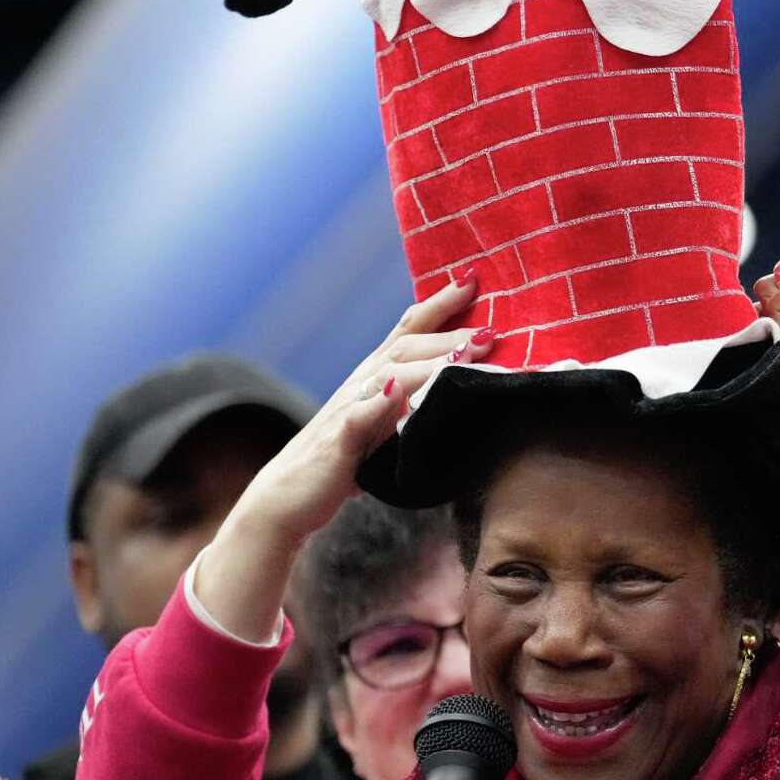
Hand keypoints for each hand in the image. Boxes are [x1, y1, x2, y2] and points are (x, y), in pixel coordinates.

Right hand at [195, 277, 494, 641]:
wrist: (287, 499)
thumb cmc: (345, 460)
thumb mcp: (387, 424)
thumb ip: (417, 401)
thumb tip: (469, 383)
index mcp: (375, 377)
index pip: (408, 329)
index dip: (438, 303)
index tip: (473, 280)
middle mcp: (361, 385)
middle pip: (406, 347)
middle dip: (448, 335)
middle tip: (491, 332)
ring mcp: (347, 411)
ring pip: (389, 376)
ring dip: (427, 363)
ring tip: (463, 356)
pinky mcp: (336, 444)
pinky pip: (356, 420)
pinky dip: (377, 405)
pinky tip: (396, 393)